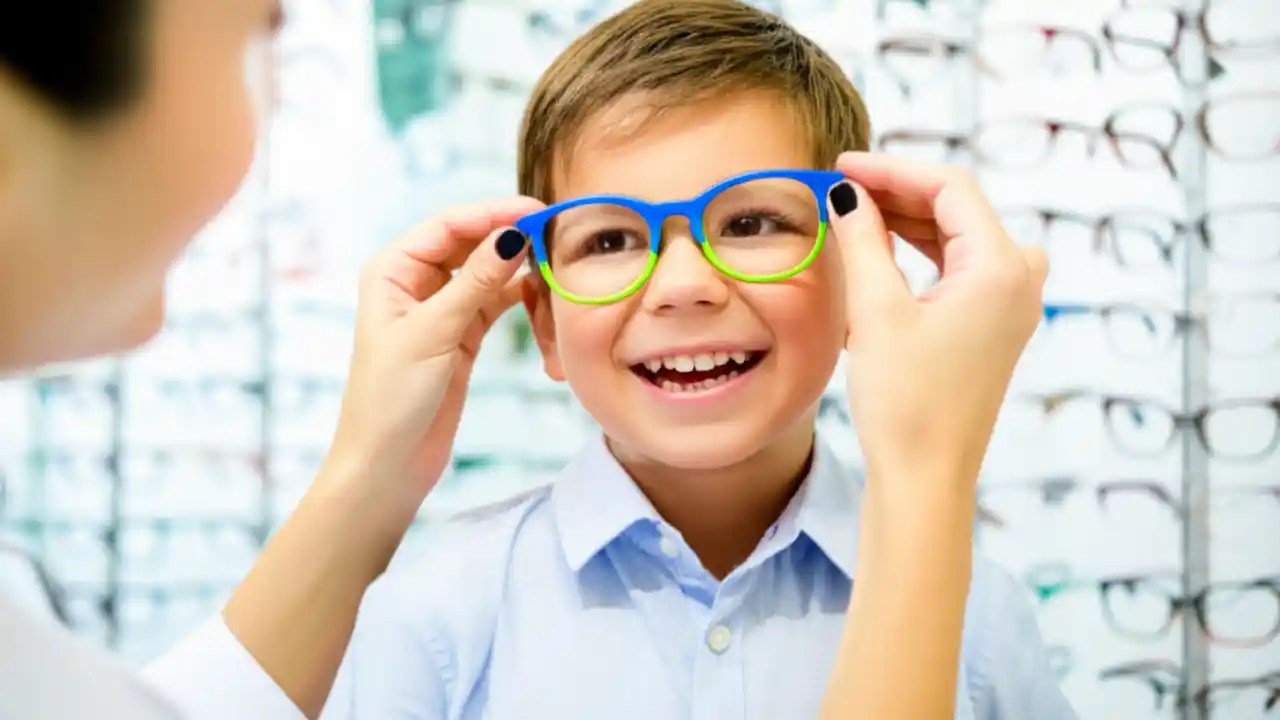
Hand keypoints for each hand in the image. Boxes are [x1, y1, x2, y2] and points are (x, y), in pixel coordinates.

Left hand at [322, 197, 543, 510]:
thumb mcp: (434, 334)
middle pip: (470, 242)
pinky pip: (496, 302)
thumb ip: (475, 283)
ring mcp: (441, 308)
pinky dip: (520, 297)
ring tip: (555, 261)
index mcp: (392, 270)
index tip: (536, 210)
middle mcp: (415, 281)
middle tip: (556, 232)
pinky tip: (544, 293)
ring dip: (518, 266)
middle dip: (509, 234)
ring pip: (488, 270)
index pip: (448, 225)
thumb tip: (513, 234)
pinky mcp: (462, 335)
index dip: (492, 213)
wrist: (388, 465)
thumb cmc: (391, 399)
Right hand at [826, 153, 1046, 486]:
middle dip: (897, 192)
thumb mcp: (876, 311)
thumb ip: (863, 241)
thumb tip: (847, 195)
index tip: (842, 166)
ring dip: (906, 221)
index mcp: (1002, 268)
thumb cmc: (906, 403)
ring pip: (956, 237)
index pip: (949, 188)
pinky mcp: (992, 326)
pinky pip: (957, 268)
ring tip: (853, 211)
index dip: (892, 169)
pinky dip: (918, 252)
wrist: (925, 477)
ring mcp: (1009, 304)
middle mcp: (1019, 279)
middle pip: (956, 209)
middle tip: (840, 186)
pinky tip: (880, 248)